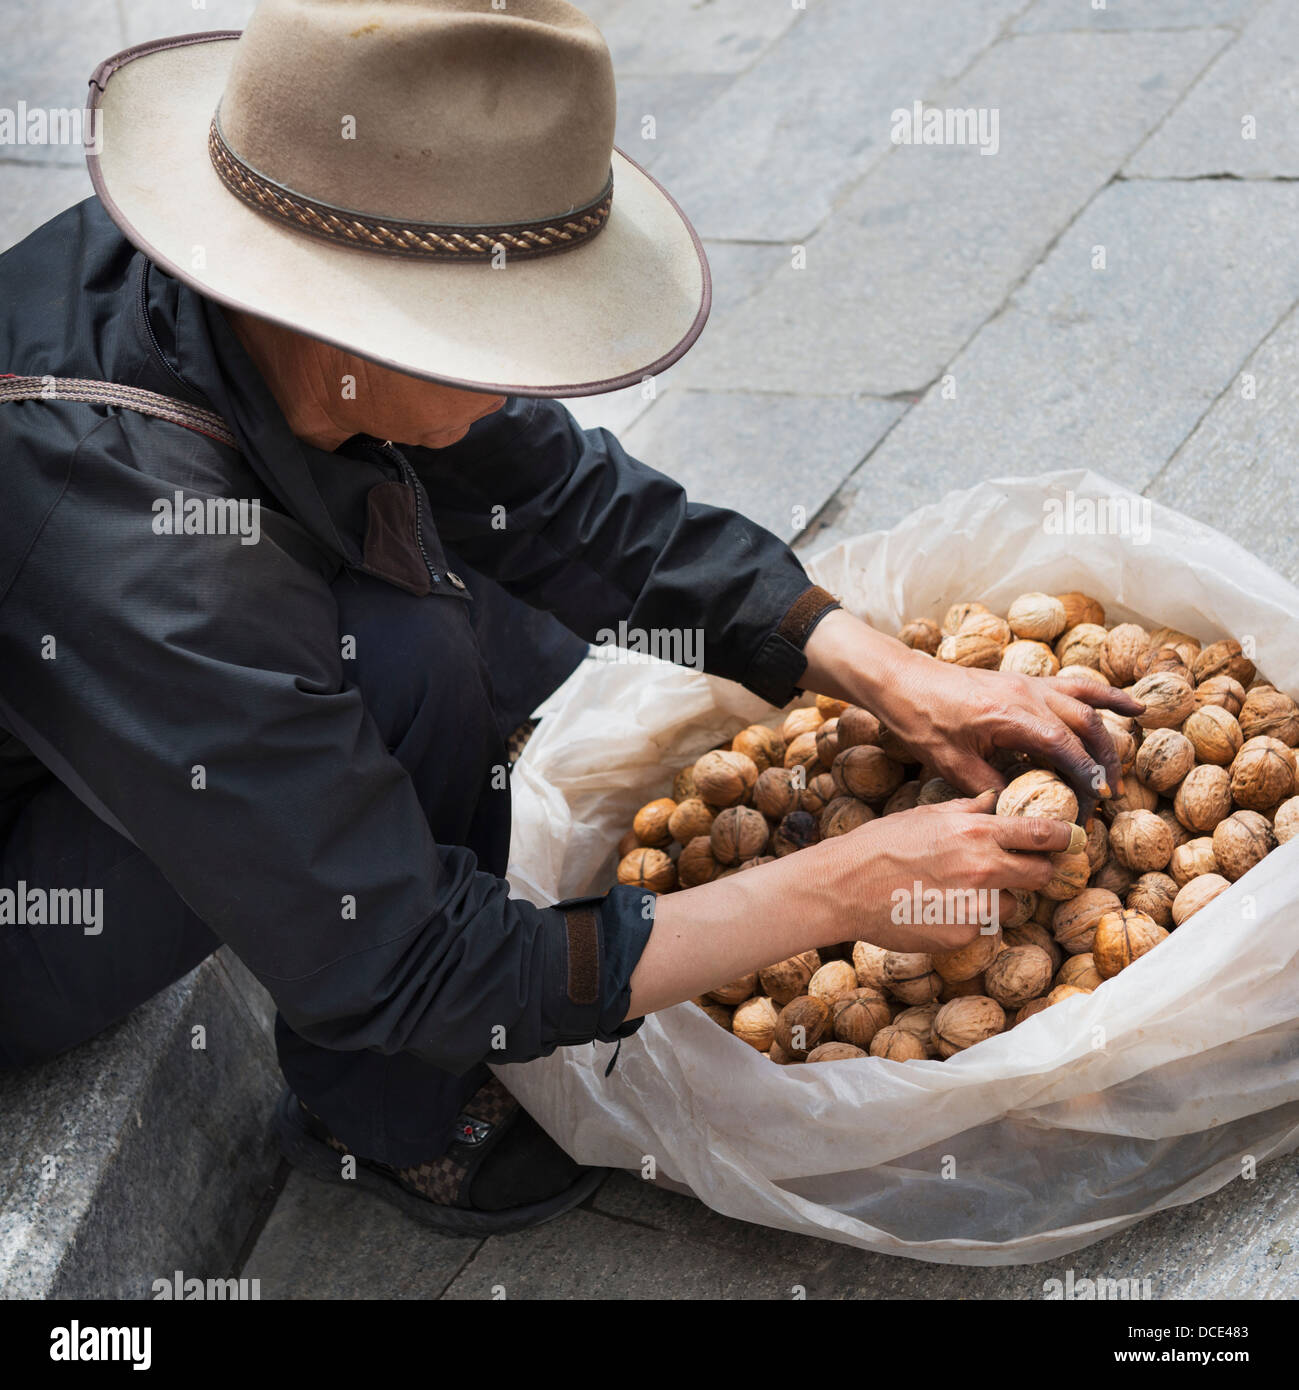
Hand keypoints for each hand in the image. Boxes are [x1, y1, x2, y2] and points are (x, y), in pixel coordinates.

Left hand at [802, 610, 1143, 820]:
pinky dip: (1106, 696)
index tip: (1095, 805)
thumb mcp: (950, 762)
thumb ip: (989, 785)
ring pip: (1086, 707)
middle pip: (1084, 727)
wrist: (901, 679)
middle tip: (1105, 799)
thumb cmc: (921, 719)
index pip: (1065, 749)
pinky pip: (1077, 686)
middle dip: (1102, 764)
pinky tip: (1133, 708)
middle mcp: (1029, 694)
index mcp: (1012, 715)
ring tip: (1120, 770)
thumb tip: (1020, 810)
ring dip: (1106, 738)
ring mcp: (1030, 684)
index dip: (1085, 778)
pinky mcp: (1027, 682)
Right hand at [820, 792, 1080, 953]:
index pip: (1042, 834)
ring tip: (955, 891)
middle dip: (1033, 871)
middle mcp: (983, 868)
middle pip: (1040, 874)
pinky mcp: (962, 935)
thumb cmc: (880, 844)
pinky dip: (967, 920)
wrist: (844, 886)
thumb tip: (995, 800)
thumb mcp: (925, 815)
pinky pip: (981, 927)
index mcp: (976, 833)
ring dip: (995, 899)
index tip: (1072, 838)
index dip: (1063, 837)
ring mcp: (975, 906)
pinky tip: (937, 909)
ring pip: (1009, 905)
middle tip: (1014, 869)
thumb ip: (968, 810)